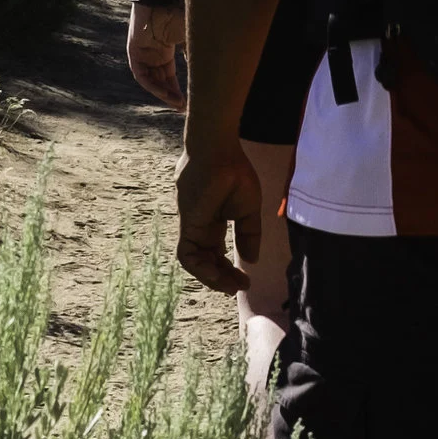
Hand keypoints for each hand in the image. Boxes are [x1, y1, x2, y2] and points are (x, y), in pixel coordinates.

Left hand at [127, 0, 185, 109]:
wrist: (161, 0)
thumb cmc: (176, 14)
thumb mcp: (189, 38)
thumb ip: (194, 53)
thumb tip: (206, 72)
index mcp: (164, 50)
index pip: (169, 76)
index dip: (177, 89)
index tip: (188, 102)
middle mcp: (152, 55)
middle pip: (161, 81)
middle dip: (171, 95)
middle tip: (183, 108)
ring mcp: (142, 54)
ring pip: (151, 81)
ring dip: (163, 93)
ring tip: (177, 103)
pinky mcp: (134, 53)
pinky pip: (142, 75)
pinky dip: (153, 85)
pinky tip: (164, 93)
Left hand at [177, 140, 262, 293]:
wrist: (219, 152)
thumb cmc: (235, 173)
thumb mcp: (249, 211)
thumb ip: (248, 236)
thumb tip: (250, 261)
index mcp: (216, 223)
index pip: (217, 254)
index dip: (230, 270)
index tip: (246, 281)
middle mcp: (202, 228)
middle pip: (207, 262)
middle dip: (222, 278)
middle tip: (240, 287)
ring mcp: (192, 227)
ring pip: (195, 263)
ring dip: (211, 278)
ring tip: (230, 286)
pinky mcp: (187, 224)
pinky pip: (187, 255)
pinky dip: (199, 269)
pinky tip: (216, 275)